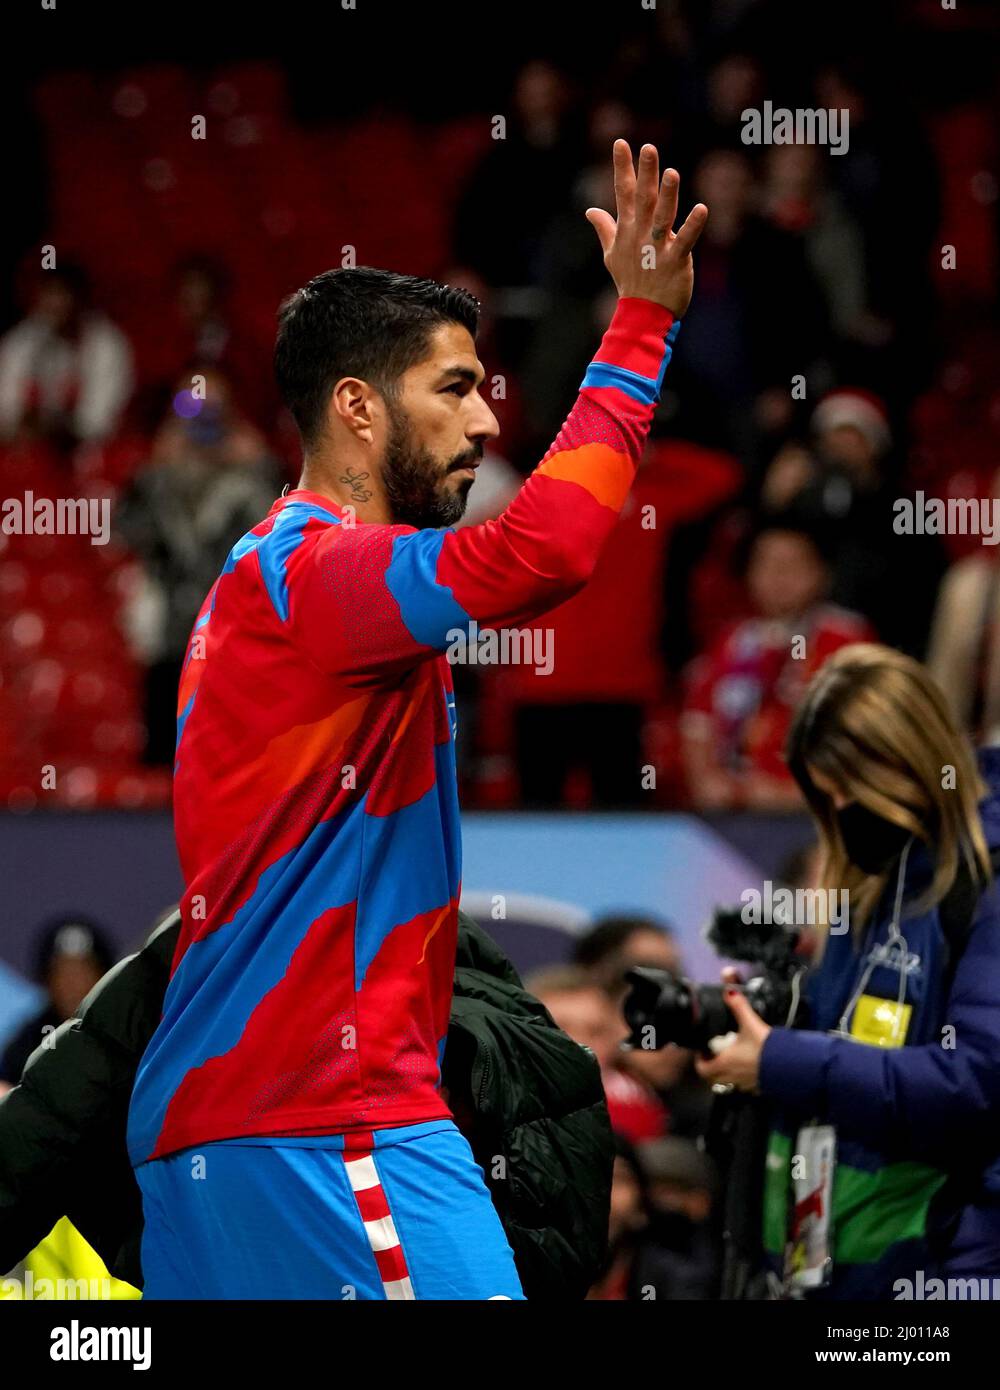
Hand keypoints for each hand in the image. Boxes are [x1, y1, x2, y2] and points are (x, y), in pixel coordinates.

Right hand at [586, 140, 707, 317]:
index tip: (620, 143)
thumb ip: (604, 228)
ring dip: (668, 195)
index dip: (622, 168)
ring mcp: (657, 248)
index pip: (622, 193)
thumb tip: (590, 211)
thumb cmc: (629, 282)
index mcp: (627, 230)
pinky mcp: (675, 261)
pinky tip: (702, 208)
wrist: (642, 315)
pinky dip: (692, 225)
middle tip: (648, 147)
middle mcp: (641, 235)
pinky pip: (684, 241)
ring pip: (663, 217)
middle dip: (645, 174)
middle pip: (643, 199)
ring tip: (672, 172)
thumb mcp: (612, 255)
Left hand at [694, 972, 770, 1092]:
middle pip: (714, 1078)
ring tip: (733, 1059)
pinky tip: (751, 1066)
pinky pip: (745, 1085)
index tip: (703, 1051)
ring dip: (728, 1073)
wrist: (790, 1066)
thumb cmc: (766, 1048)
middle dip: (712, 1067)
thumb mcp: (750, 1023)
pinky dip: (744, 1077)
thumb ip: (738, 1006)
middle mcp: (732, 1077)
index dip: (699, 1061)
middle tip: (716, 1055)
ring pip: (729, 1082)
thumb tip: (728, 991)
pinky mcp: (759, 1087)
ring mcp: (746, 1084)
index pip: (702, 1069)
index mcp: (724, 1063)